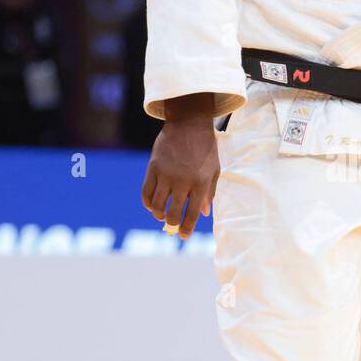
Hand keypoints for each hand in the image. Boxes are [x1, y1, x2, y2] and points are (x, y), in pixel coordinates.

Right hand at [142, 100, 219, 239]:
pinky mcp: (153, 168)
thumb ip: (209, 192)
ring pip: (157, 206)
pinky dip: (148, 203)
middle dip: (171, 225)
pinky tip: (152, 205)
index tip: (183, 236)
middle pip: (172, 213)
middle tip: (171, 228)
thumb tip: (204, 214)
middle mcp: (182, 181)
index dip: (187, 229)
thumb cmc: (205, 148)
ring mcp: (166, 175)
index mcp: (201, 183)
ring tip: (162, 216)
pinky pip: (146, 193)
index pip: (192, 214)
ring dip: (158, 215)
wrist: (189, 123)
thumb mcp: (214, 169)